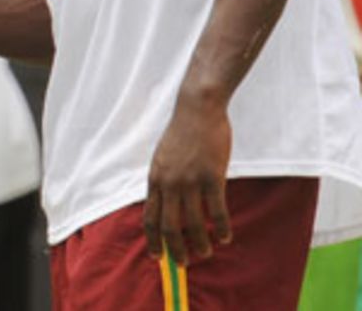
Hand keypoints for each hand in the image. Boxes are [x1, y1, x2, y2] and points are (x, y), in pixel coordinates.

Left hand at [142, 94, 231, 265]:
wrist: (197, 110)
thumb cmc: (183, 134)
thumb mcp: (163, 157)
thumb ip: (163, 180)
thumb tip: (166, 205)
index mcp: (155, 177)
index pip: (149, 216)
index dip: (153, 239)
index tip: (157, 256)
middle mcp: (169, 182)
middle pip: (169, 226)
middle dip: (175, 249)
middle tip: (183, 263)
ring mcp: (190, 180)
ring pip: (194, 223)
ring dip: (200, 243)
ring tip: (206, 253)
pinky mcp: (212, 176)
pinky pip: (217, 211)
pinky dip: (221, 228)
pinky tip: (225, 237)